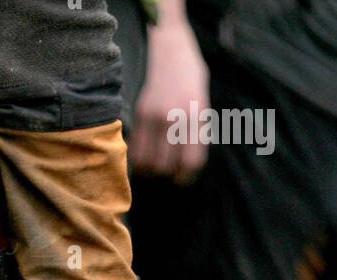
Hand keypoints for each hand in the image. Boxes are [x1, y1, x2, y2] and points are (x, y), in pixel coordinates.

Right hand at [129, 0, 209, 183]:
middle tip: (165, 170)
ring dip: (149, 169)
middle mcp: (176, 117)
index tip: (181, 180)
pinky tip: (139, 155)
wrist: (167, 42)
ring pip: (148, 162)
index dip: (186, 177)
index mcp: (196, 114)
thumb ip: (197, 127)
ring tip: (151, 164)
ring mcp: (155, 115)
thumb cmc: (188, 71)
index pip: (191, 161)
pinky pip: (135, 148)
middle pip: (167, 166)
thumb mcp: (202, 97)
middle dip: (166, 173)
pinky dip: (136, 158)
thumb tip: (189, 161)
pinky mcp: (139, 111)